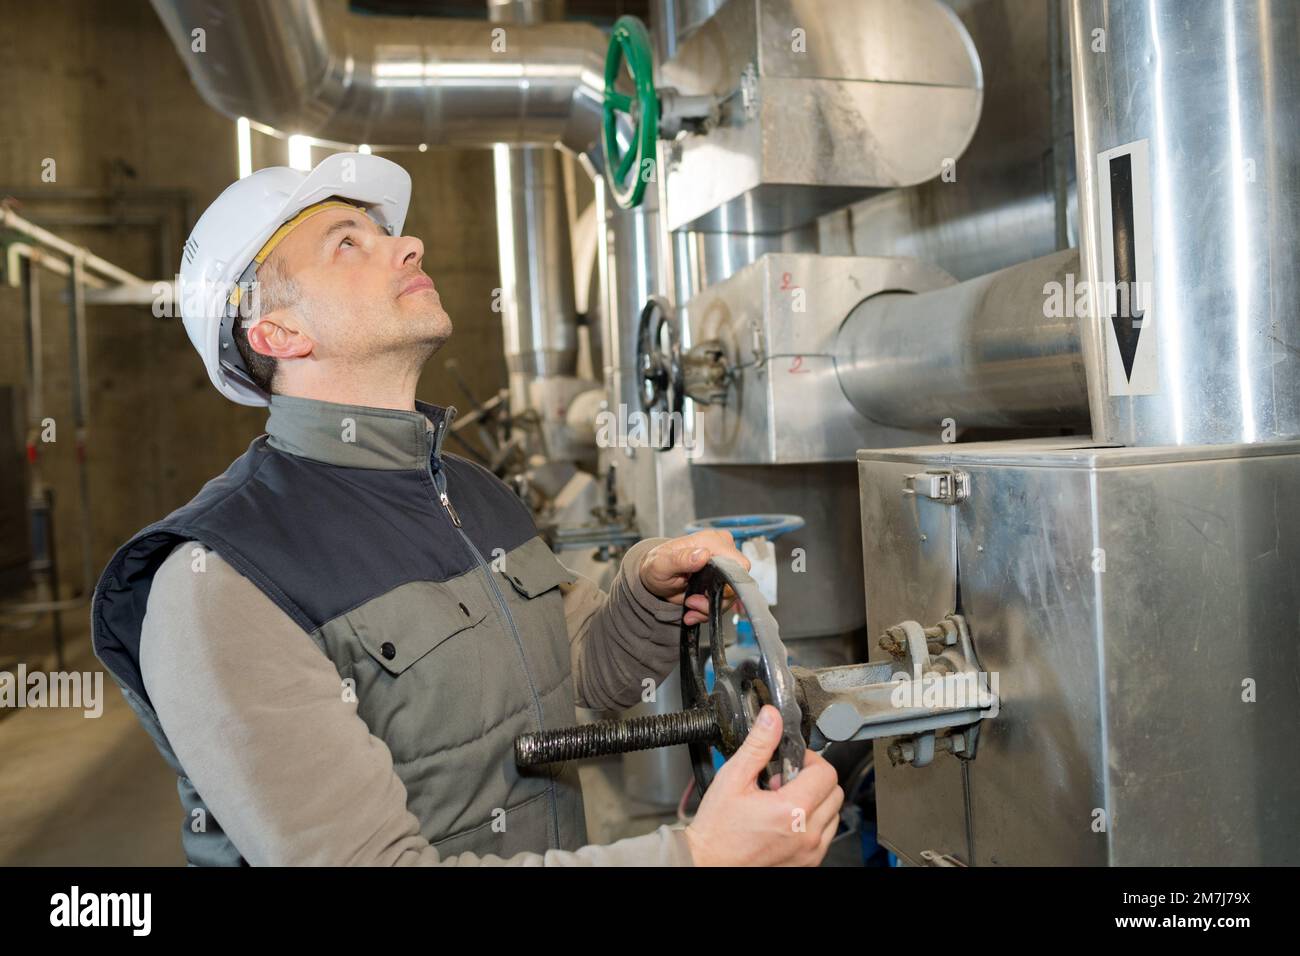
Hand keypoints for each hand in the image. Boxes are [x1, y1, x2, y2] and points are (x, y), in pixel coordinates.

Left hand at [638, 530, 750, 625]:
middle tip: (691, 602)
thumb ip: (681, 558)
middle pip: (735, 584)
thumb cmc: (656, 565)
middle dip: (714, 600)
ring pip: (730, 597)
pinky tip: (692, 610)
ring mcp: (722, 567)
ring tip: (689, 606)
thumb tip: (703, 554)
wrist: (654, 577)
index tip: (703, 594)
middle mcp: (721, 552)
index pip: (738, 564)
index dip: (727, 584)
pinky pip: (723, 602)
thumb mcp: (661, 563)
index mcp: (710, 541)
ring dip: (708, 608)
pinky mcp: (720, 582)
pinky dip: (707, 610)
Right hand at [683, 706, 843, 865]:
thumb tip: (772, 719)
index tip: (791, 761)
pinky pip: (825, 835)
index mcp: (792, 811)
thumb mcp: (733, 778)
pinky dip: (813, 823)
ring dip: (815, 802)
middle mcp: (807, 834)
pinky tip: (785, 820)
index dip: (809, 760)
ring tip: (783, 802)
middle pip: (835, 792)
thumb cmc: (717, 830)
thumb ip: (758, 745)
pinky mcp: (808, 863)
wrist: (708, 864)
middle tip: (784, 780)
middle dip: (813, 779)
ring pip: (833, 814)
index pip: (826, 772)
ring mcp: (810, 852)